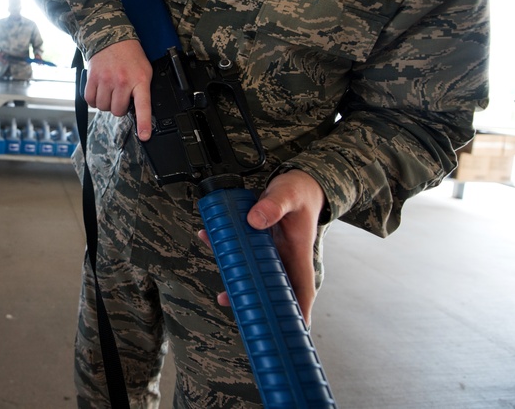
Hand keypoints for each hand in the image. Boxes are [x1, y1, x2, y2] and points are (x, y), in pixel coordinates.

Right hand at [84, 40, 152, 139]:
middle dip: (119, 107)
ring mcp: (106, 80)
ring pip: (103, 107)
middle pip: (117, 111)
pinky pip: (90, 100)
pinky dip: (94, 100)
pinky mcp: (92, 78)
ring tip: (110, 91)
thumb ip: (142, 90)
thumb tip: (138, 111)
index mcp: (140, 80)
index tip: (144, 136)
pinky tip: (99, 91)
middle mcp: (123, 81)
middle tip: (120, 96)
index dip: (144, 123)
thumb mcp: (144, 71)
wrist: (111, 37)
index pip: (143, 106)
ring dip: (106, 103)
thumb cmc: (130, 56)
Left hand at [198, 170, 324, 324]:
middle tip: (242, 314)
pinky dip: (229, 254)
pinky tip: (212, 243)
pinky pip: (243, 253)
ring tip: (224, 296)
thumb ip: (274, 205)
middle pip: (276, 290)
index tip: (294, 331)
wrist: (297, 183)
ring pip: (257, 275)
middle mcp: (285, 258)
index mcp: (298, 254)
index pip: (303, 289)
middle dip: (260, 305)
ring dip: (239, 284)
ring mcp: (272, 253)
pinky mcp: (260, 244)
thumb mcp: (288, 195)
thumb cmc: (298, 192)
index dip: (299, 313)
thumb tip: (255, 220)